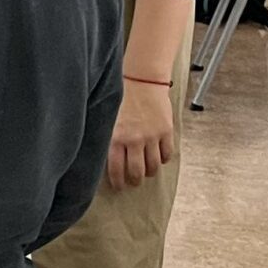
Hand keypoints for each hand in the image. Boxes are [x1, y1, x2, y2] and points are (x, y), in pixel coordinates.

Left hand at [106, 77, 175, 191]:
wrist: (141, 80)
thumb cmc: (120, 98)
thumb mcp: (107, 119)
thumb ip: (107, 138)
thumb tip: (100, 157)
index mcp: (116, 137)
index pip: (116, 169)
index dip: (118, 182)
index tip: (119, 187)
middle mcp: (134, 140)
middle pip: (137, 172)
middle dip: (135, 181)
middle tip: (133, 182)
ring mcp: (152, 136)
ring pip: (153, 166)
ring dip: (149, 172)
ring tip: (146, 172)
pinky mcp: (166, 131)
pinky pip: (167, 154)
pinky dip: (163, 159)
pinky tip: (158, 158)